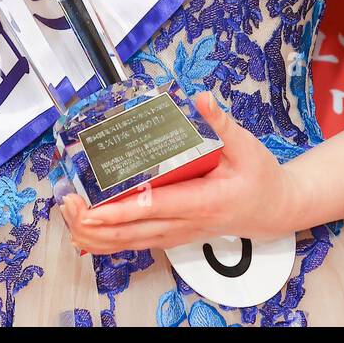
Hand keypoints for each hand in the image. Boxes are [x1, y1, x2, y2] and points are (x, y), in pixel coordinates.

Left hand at [59, 92, 296, 253]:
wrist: (274, 210)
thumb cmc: (260, 179)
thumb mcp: (247, 147)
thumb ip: (222, 124)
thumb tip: (202, 99)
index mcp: (203, 202)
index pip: (154, 208)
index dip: (121, 210)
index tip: (92, 208)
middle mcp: (186, 224)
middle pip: (133, 232)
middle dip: (96, 224)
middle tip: (69, 206)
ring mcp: (178, 234)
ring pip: (131, 243)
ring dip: (97, 234)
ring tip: (69, 215)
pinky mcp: (173, 235)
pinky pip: (136, 242)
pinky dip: (108, 240)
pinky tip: (86, 231)